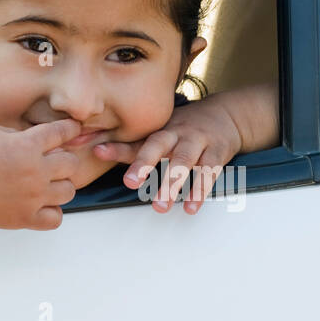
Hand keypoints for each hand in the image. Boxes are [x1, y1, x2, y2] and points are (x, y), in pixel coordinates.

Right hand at [0, 119, 84, 229]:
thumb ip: (18, 134)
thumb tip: (35, 141)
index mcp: (26, 144)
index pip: (63, 133)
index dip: (70, 130)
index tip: (71, 131)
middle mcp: (34, 170)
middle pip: (72, 164)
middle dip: (64, 160)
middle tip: (53, 162)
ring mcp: (31, 197)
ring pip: (69, 191)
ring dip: (60, 186)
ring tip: (46, 185)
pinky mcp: (24, 218)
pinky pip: (56, 218)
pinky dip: (52, 212)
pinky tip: (39, 205)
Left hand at [92, 96, 244, 214]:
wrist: (226, 115)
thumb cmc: (184, 127)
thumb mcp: (158, 131)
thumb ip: (130, 146)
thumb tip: (93, 151)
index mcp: (158, 129)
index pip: (134, 138)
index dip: (116, 146)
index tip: (98, 152)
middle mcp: (175, 133)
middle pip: (158, 145)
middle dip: (143, 163)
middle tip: (130, 183)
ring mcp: (197, 141)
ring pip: (184, 160)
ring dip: (172, 183)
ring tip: (160, 205)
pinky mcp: (217, 152)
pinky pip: (209, 172)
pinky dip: (200, 190)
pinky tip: (191, 206)